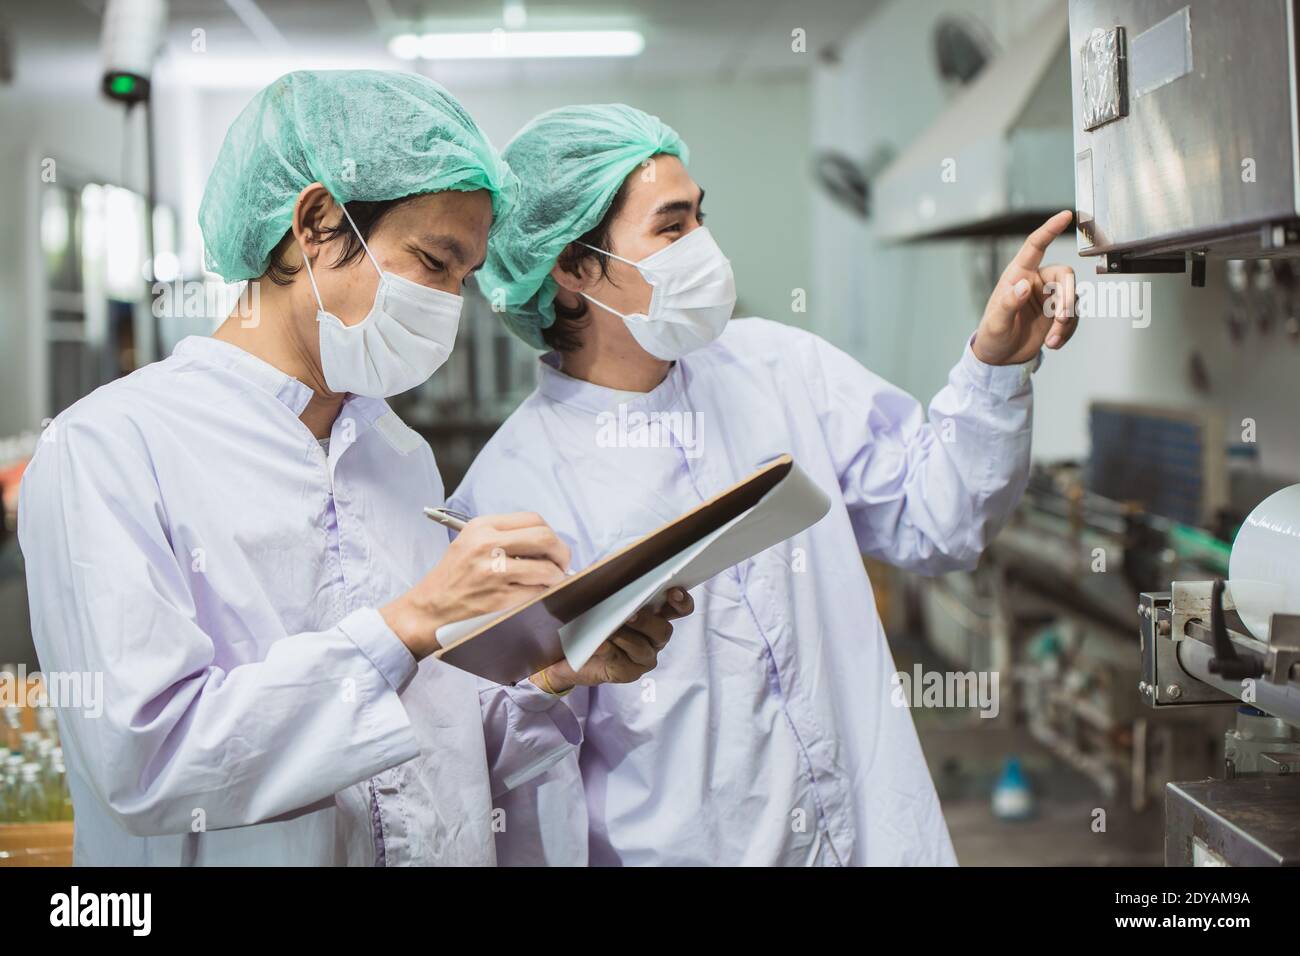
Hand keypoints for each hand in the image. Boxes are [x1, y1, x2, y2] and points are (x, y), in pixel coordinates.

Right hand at [381, 512, 570, 659]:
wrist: (427, 610)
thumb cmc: (451, 578)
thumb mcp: (469, 543)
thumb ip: (504, 537)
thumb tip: (546, 543)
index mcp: (482, 527)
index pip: (533, 519)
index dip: (551, 533)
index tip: (553, 547)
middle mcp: (487, 546)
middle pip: (545, 538)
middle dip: (562, 553)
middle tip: (562, 565)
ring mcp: (493, 573)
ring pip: (546, 569)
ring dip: (555, 578)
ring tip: (550, 583)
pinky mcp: (499, 599)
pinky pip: (537, 593)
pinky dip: (543, 595)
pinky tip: (537, 596)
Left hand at [533, 587, 693, 693]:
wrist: (569, 650)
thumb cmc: (590, 618)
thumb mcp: (600, 596)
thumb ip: (612, 584)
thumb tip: (611, 569)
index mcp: (656, 614)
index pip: (680, 608)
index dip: (681, 601)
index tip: (674, 591)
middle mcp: (654, 637)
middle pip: (663, 630)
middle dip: (646, 621)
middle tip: (630, 613)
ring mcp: (643, 657)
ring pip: (643, 648)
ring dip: (626, 636)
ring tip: (610, 628)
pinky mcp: (627, 673)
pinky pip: (621, 662)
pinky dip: (609, 651)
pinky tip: (599, 644)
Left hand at [972, 210, 1077, 365]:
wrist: (1001, 358)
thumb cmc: (993, 336)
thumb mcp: (996, 323)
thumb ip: (1008, 303)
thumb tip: (1023, 285)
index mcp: (1017, 275)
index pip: (1035, 246)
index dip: (1049, 229)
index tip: (1065, 215)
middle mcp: (1035, 281)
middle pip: (1064, 275)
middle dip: (1067, 297)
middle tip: (1061, 319)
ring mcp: (1048, 297)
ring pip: (1072, 298)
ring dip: (1066, 321)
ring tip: (1052, 339)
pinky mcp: (1057, 313)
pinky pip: (1073, 317)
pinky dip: (1066, 332)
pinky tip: (1053, 343)